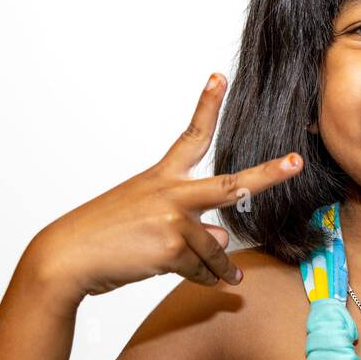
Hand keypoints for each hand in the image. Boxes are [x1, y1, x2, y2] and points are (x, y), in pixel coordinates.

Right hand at [25, 73, 302, 302]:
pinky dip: (207, 278)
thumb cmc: (103, 238)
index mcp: (161, 177)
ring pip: (215, 246)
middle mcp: (170, 192)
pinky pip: (204, 268)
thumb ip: (189, 226)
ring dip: (221, 266)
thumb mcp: (148, 223)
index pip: (190, 136)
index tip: (219, 78)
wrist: (65, 258)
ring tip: (227, 276)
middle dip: (268, 174)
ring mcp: (172, 218)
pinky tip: (208, 281)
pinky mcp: (171, 246)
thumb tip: (222, 238)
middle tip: (295, 162)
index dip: (207, 106)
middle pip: (231, 183)